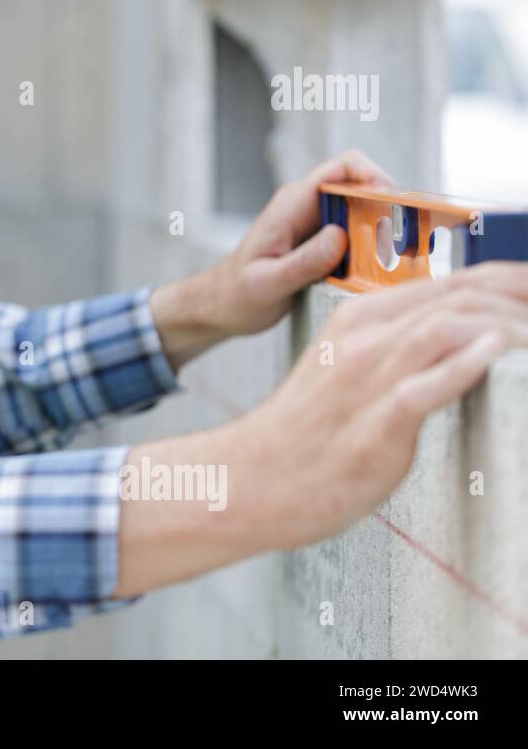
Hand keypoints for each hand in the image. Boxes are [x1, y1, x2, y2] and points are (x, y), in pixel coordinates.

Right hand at [115, 262, 527, 597]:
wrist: (254, 477)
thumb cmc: (307, 433)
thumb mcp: (351, 369)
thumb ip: (401, 349)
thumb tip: (463, 343)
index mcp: (360, 318)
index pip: (451, 281)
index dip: (509, 279)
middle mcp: (364, 337)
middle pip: (459, 296)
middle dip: (521, 297)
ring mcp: (366, 377)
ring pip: (448, 328)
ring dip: (509, 327)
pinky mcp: (372, 424)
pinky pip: (423, 387)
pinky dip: (465, 366)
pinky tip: (496, 354)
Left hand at [150, 149, 393, 369]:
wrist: (219, 308)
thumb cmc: (235, 295)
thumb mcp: (268, 283)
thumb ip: (304, 261)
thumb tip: (341, 236)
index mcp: (293, 205)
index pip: (343, 167)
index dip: (375, 176)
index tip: (395, 206)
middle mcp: (308, 209)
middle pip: (364, 191)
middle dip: (391, 211)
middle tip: (409, 243)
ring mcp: (317, 227)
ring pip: (366, 217)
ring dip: (386, 235)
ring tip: (402, 263)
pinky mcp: (323, 247)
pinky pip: (359, 241)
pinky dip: (376, 254)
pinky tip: (384, 276)